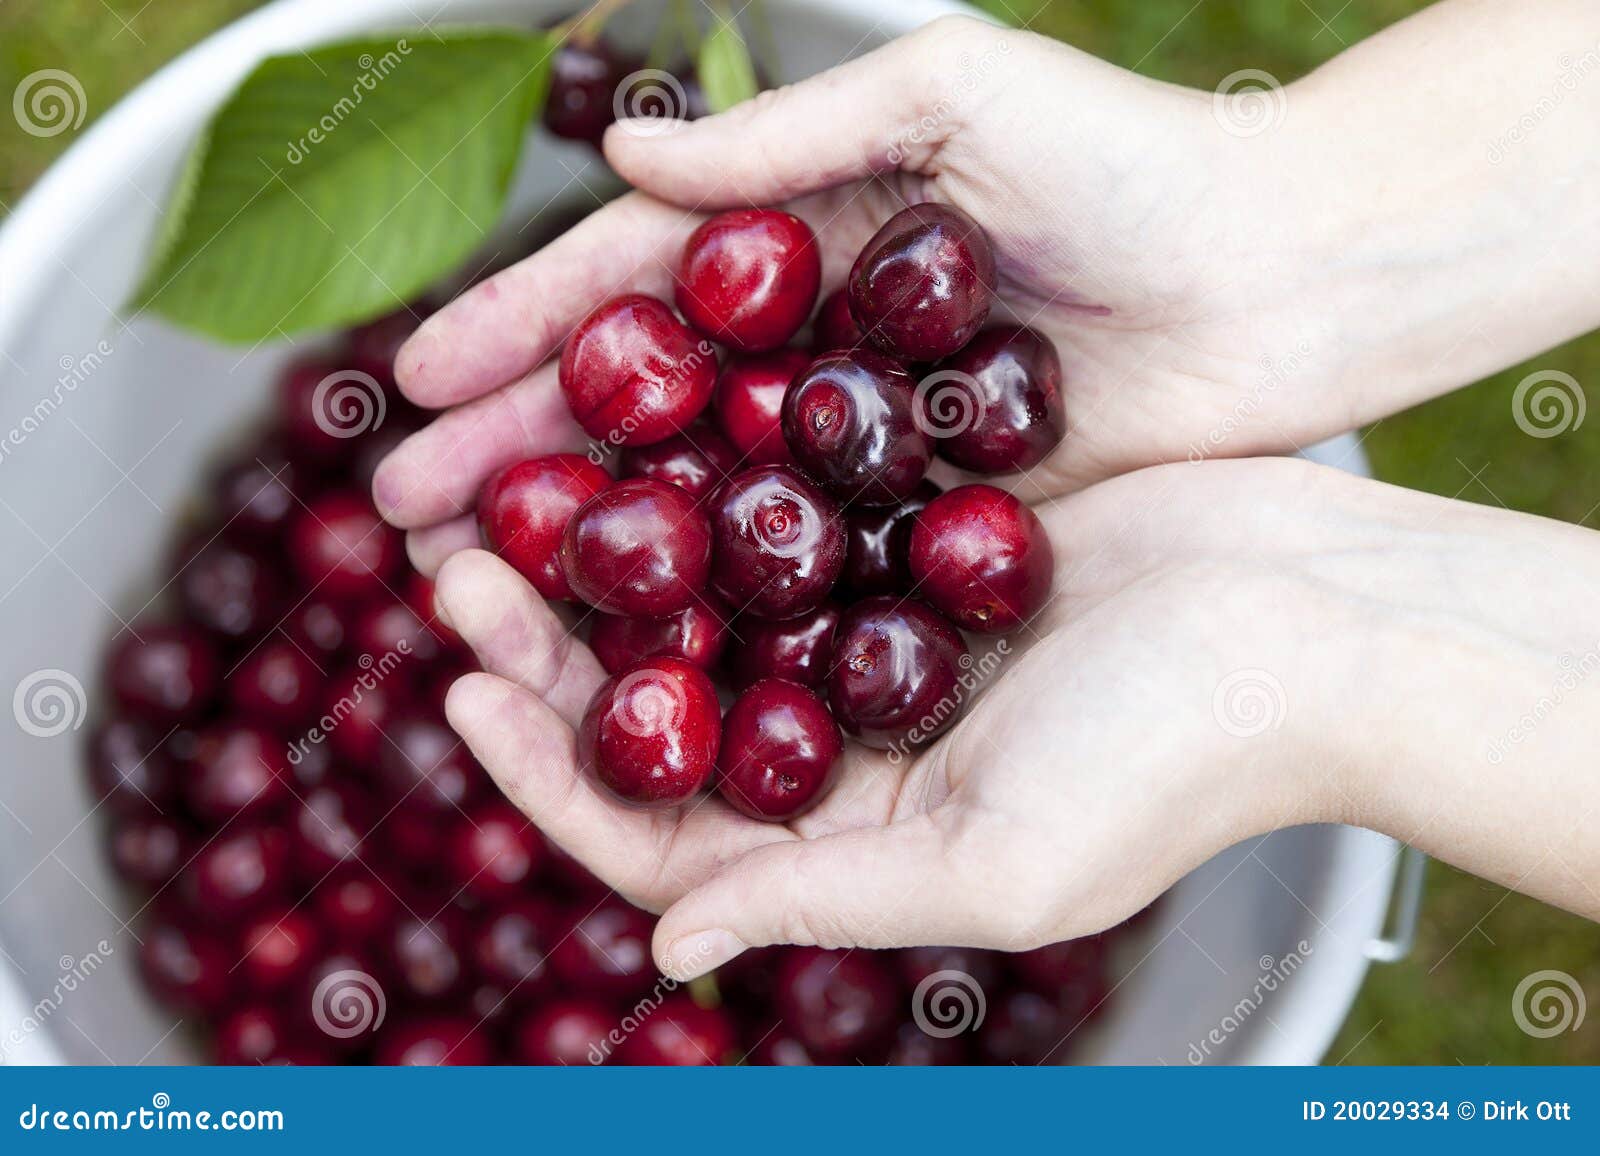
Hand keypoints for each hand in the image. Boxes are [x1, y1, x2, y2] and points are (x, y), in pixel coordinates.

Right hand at [373, 16, 1359, 574]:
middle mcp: (809, 342)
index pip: (630, 282)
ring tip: (487, 584)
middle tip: (410, 514)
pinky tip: (642, 635)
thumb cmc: (1129, 166)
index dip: (522, 328)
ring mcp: (858, 437)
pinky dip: (721, 592)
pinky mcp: (917, 514)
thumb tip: (623, 159)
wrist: (1281, 278)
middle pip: (639, 402)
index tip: (418, 381)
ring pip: (699, 492)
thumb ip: (792, 138)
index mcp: (800, 231)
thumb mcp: (954, 98)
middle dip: (521, 451)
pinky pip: (798, 555)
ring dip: (595, 537)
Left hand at [430, 458, 1421, 978]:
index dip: (554, 773)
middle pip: (663, 704)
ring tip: (520, 490)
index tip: (466, 695)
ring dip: (613, 557)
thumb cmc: (1180, 759)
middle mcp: (850, 744)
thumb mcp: (999, 864)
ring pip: (707, 601)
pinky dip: (714, 484)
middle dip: (553, 646)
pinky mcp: (916, 543)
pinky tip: (647, 429)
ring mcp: (879, 638)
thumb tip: (665, 951)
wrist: (1315, 618)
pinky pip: (785, 516)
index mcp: (854, 838)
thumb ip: (825, 897)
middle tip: (461, 567)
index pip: (663, 827)